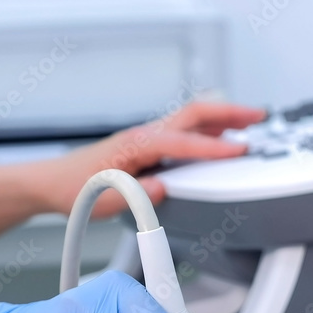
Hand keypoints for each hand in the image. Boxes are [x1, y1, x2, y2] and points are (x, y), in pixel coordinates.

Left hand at [29, 102, 266, 217]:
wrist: (52, 182)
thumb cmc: (75, 190)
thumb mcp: (105, 200)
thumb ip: (136, 195)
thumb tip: (164, 188)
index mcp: (137, 144)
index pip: (185, 142)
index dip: (215, 147)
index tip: (241, 150)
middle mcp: (145, 134)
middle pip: (195, 113)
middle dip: (231, 112)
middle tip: (260, 115)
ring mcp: (148, 137)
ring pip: (192, 118)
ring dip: (223, 116)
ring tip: (251, 121)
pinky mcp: (148, 145)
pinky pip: (186, 129)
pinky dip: (209, 127)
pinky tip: (221, 134)